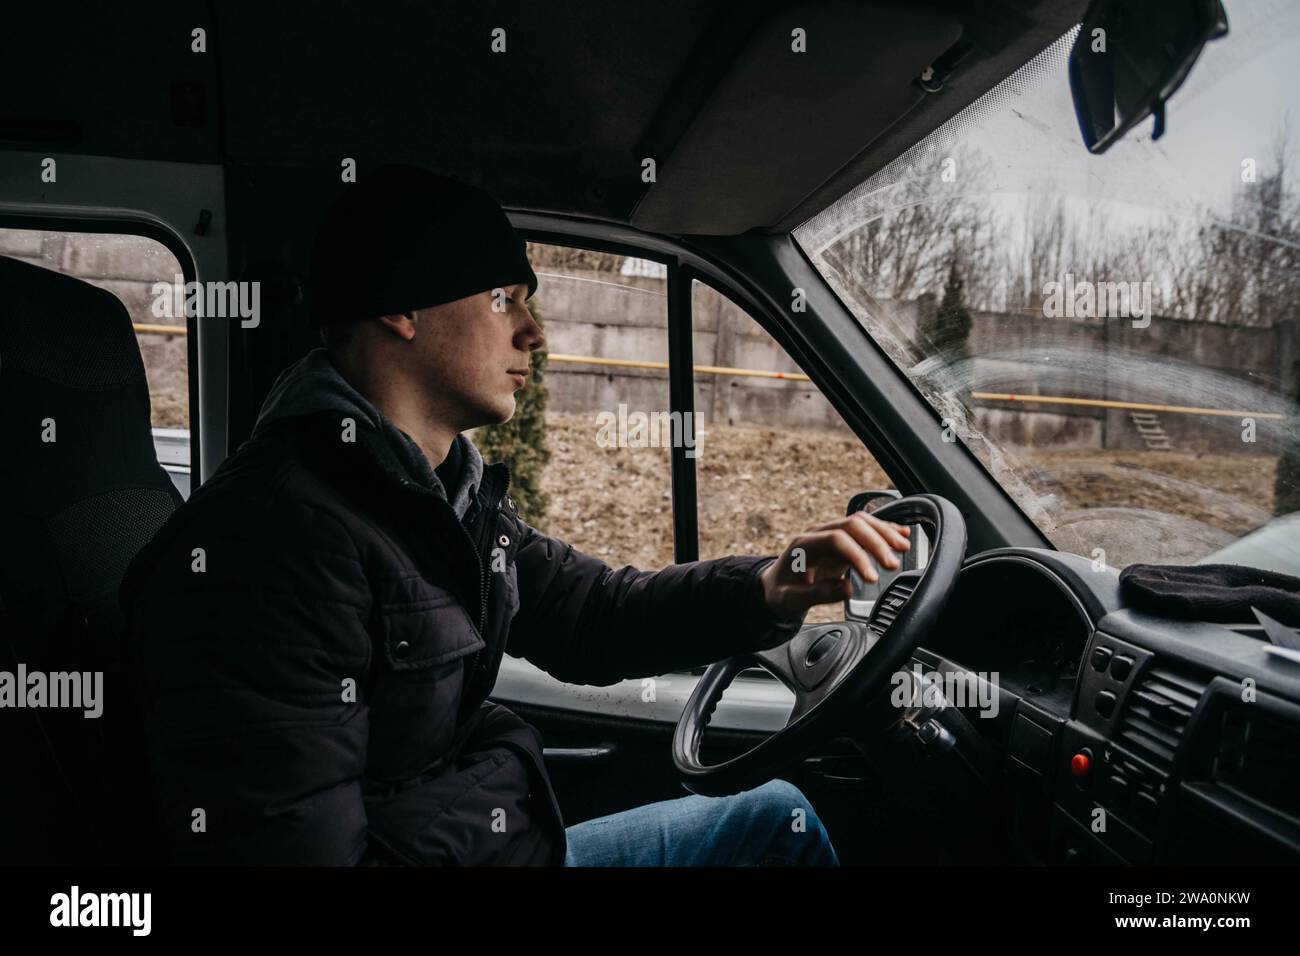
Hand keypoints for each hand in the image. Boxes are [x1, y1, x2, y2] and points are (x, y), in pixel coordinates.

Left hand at [758, 513, 911, 619]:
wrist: (775, 585)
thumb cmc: (782, 593)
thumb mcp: (792, 599)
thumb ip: (819, 594)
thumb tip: (848, 590)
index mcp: (804, 545)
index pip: (836, 538)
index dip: (857, 554)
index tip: (872, 577)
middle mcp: (818, 533)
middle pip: (852, 525)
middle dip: (876, 542)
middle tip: (891, 564)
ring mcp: (830, 533)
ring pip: (861, 522)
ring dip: (884, 532)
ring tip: (903, 546)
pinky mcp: (841, 540)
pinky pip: (864, 529)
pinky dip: (883, 530)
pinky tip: (901, 533)